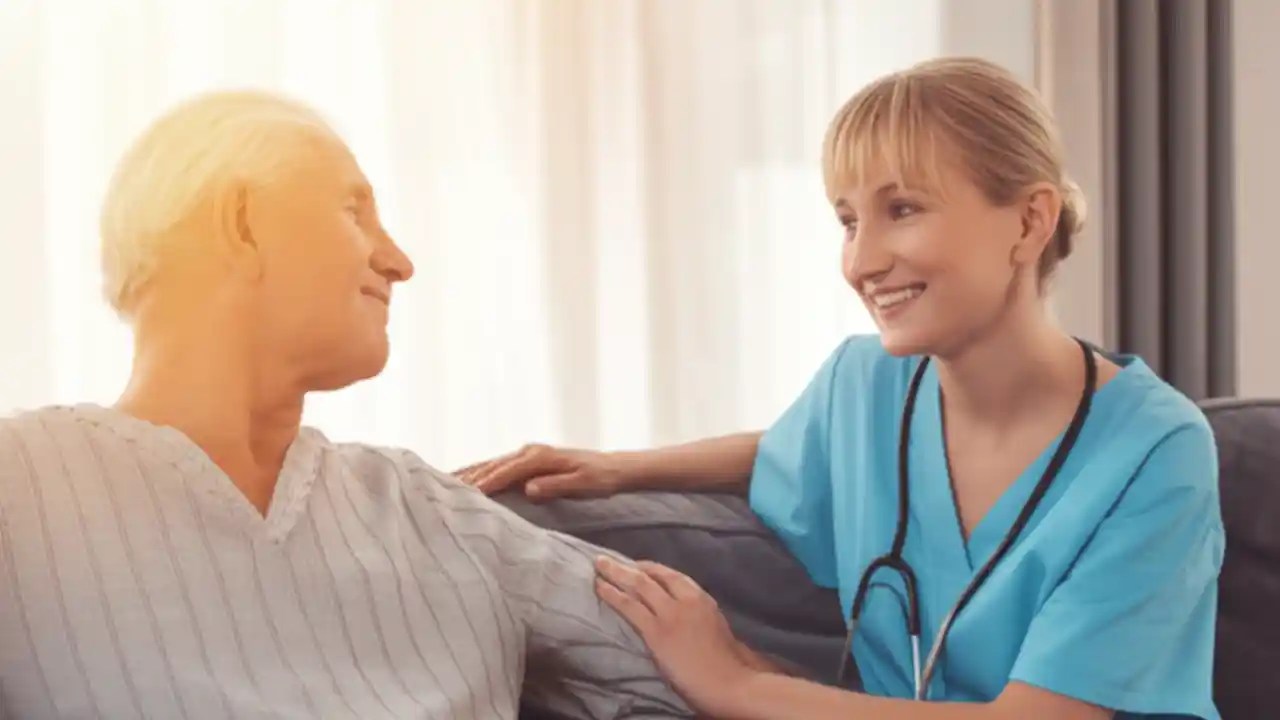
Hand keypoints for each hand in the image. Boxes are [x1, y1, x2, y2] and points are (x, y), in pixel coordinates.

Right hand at [454, 444, 629, 498]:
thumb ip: (555, 486)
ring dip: (469, 474)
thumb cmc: (601, 478)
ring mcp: (527, 454)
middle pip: (492, 466)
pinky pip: (498, 466)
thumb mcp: (583, 484)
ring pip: (491, 464)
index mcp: (540, 457)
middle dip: (468, 478)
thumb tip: (529, 489)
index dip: (486, 483)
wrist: (614, 467)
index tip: (467, 494)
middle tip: (442, 491)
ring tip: (443, 484)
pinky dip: (480, 472)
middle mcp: (530, 452)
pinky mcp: (528, 460)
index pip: (507, 471)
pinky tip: (466, 478)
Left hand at [594, 557, 759, 717]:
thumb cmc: (730, 664)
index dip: (650, 569)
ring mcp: (670, 613)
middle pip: (651, 575)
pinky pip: (630, 607)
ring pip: (638, 585)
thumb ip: (703, 619)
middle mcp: (685, 600)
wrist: (729, 682)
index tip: (636, 566)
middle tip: (607, 560)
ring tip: (598, 566)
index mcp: (701, 599)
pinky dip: (612, 595)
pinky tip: (600, 588)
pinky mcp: (656, 631)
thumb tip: (695, 619)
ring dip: (615, 573)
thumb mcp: (720, 630)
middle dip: (628, 566)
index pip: (671, 575)